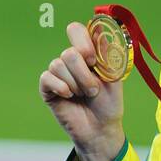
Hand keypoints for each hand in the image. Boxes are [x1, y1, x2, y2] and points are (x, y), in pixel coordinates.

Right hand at [38, 21, 124, 154]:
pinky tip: (69, 96)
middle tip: (93, 89)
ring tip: (84, 96)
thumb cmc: (109, 104)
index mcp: (87, 53)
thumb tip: (100, 32)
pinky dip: (61, 87)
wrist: (100, 129)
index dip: (83, 42)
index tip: (93, 60)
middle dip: (84, 74)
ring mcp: (58, 73)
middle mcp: (71, 61)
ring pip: (58, 65)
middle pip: (69, 52)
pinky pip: (47, 77)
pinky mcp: (47, 88)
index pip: (76, 31)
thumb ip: (106, 55)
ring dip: (76, 84)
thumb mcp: (114, 78)